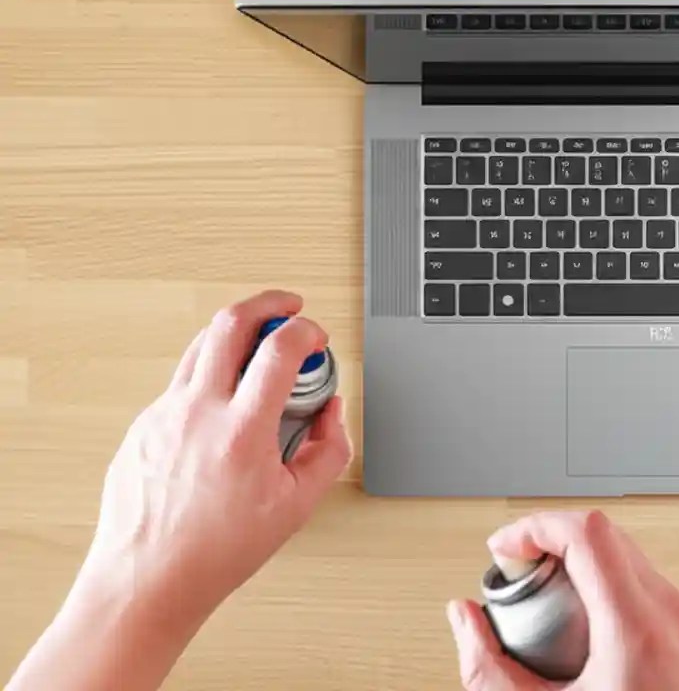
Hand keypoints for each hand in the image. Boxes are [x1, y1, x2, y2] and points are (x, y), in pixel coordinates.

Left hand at [8, 290, 352, 690]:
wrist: (148, 578)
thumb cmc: (216, 551)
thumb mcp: (297, 505)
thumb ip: (329, 449)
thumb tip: (332, 412)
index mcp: (242, 431)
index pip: (279, 350)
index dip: (307, 331)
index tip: (317, 336)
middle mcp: (198, 412)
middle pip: (230, 323)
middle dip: (267, 303)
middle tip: (288, 307)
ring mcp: (164, 414)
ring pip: (202, 345)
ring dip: (236, 334)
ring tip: (259, 349)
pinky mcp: (143, 425)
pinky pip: (182, 383)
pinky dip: (212, 377)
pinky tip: (227, 404)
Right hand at [447, 511, 678, 690]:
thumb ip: (492, 672)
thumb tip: (465, 621)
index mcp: (639, 629)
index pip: (587, 533)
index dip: (535, 526)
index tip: (505, 547)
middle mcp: (675, 616)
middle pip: (607, 534)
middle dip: (552, 542)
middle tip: (517, 572)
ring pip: (629, 554)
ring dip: (580, 562)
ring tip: (546, 599)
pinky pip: (646, 584)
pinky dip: (606, 586)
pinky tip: (581, 623)